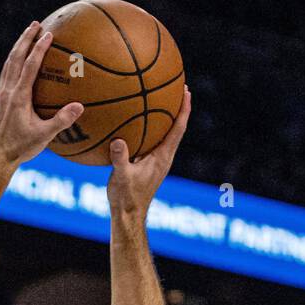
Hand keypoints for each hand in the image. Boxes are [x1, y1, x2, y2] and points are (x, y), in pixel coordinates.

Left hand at [0, 21, 83, 172]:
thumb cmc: (19, 149)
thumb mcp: (43, 137)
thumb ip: (61, 121)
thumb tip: (80, 106)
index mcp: (18, 97)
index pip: (29, 66)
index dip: (39, 48)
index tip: (48, 33)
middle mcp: (7, 92)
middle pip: (15, 58)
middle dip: (25, 39)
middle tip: (35, 24)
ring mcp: (0, 96)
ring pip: (8, 64)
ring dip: (17, 48)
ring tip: (26, 36)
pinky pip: (5, 75)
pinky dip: (13, 63)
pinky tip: (18, 63)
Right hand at [108, 86, 190, 217]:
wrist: (128, 216)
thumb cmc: (126, 198)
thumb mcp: (121, 177)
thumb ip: (120, 159)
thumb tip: (118, 141)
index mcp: (162, 157)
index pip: (178, 129)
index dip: (184, 110)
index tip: (186, 91)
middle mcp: (164, 157)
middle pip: (176, 128)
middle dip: (179, 108)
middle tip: (178, 89)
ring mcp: (157, 161)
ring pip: (166, 134)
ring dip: (167, 118)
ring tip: (163, 101)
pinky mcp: (148, 165)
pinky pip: (153, 141)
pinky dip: (151, 129)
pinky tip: (139, 124)